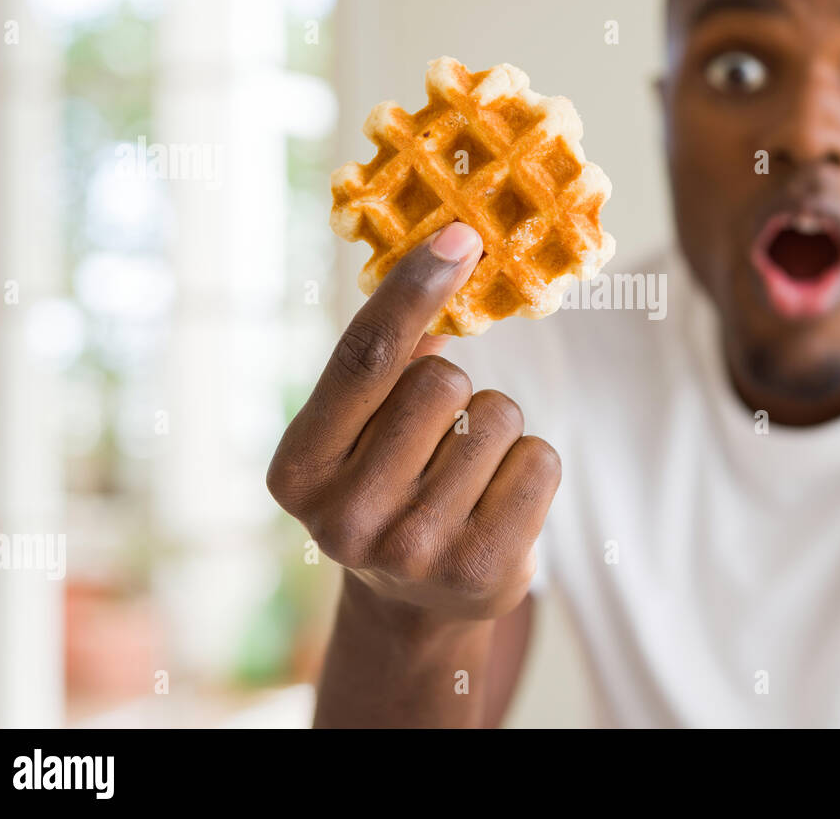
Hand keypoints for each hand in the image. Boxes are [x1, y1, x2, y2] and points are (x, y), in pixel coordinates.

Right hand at [267, 222, 559, 622]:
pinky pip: (540, 460)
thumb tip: (449, 257)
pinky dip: (529, 465)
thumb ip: (384, 363)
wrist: (413, 603)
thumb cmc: (386, 486)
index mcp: (299, 469)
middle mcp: (345, 518)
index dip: (414, 289)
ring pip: (498, 416)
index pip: (363, 358)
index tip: (460, 235)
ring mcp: (414, 550)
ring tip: (462, 477)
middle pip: (442, 381)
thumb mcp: (358, 431)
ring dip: (493, 431)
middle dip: (455, 391)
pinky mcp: (481, 569)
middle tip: (436, 442)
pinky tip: (496, 502)